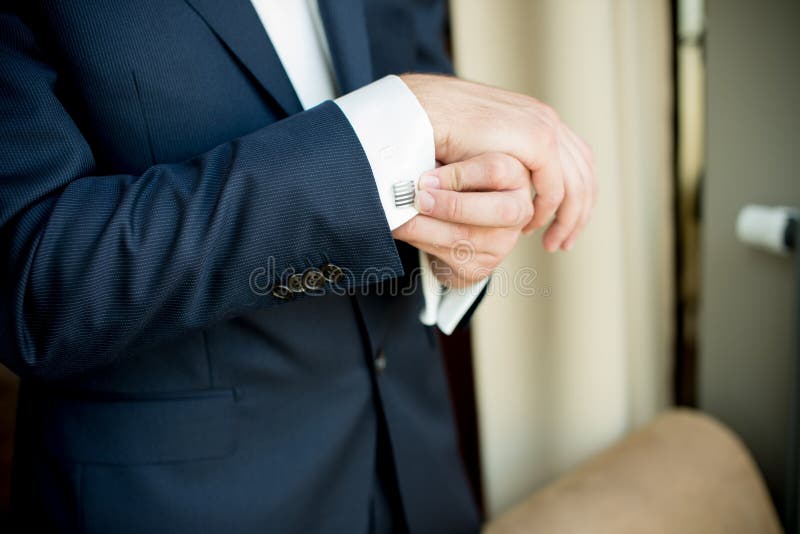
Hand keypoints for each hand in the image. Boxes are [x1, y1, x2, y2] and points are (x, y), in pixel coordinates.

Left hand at [392, 152, 531, 287]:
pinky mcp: (482, 266)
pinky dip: (421, 242)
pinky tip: (407, 230)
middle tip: (419, 200)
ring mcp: (503, 242)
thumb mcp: (452, 160)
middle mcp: (517, 209)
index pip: (496, 170)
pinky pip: (450, 257)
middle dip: (453, 206)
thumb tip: (411, 152)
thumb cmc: (453, 183)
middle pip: (498, 211)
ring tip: (400, 215)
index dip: (458, 175)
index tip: (425, 179)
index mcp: (515, 174)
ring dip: (425, 227)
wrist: (455, 222)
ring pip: (465, 238)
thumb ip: (442, 154)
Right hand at [401, 73, 596, 250]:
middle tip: (564, 243)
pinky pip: (554, 186)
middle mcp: (545, 118)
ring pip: (576, 184)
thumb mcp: (476, 147)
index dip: (574, 193)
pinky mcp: (536, 139)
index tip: (562, 223)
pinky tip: (528, 227)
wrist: (419, 111)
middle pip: (583, 171)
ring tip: (551, 244)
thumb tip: (502, 186)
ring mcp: (543, 126)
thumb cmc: (435, 130)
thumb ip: (496, 160)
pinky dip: (547, 211)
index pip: (574, 159)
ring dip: (567, 218)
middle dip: (579, 211)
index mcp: (535, 116)